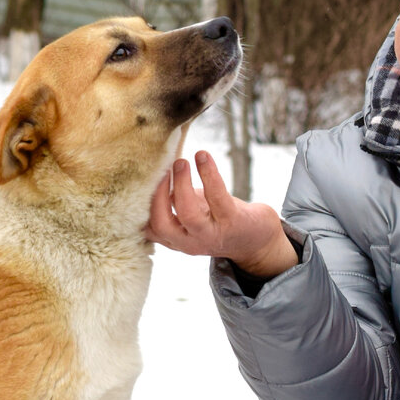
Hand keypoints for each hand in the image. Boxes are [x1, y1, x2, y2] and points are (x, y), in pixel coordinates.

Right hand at [145, 150, 297, 277]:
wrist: (257, 240)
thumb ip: (172, 201)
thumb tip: (155, 172)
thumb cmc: (218, 221)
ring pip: (189, 213)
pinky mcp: (233, 222)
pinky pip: (217, 197)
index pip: (149, 229)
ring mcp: (212, 234)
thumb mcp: (191, 214)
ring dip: (182, 184)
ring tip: (181, 162)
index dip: (142, 205)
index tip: (142, 179)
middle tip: (162, 169)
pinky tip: (203, 156)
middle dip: (158, 194)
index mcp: (176, 240)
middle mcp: (190, 242)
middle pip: (162, 224)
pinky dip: (208, 174)